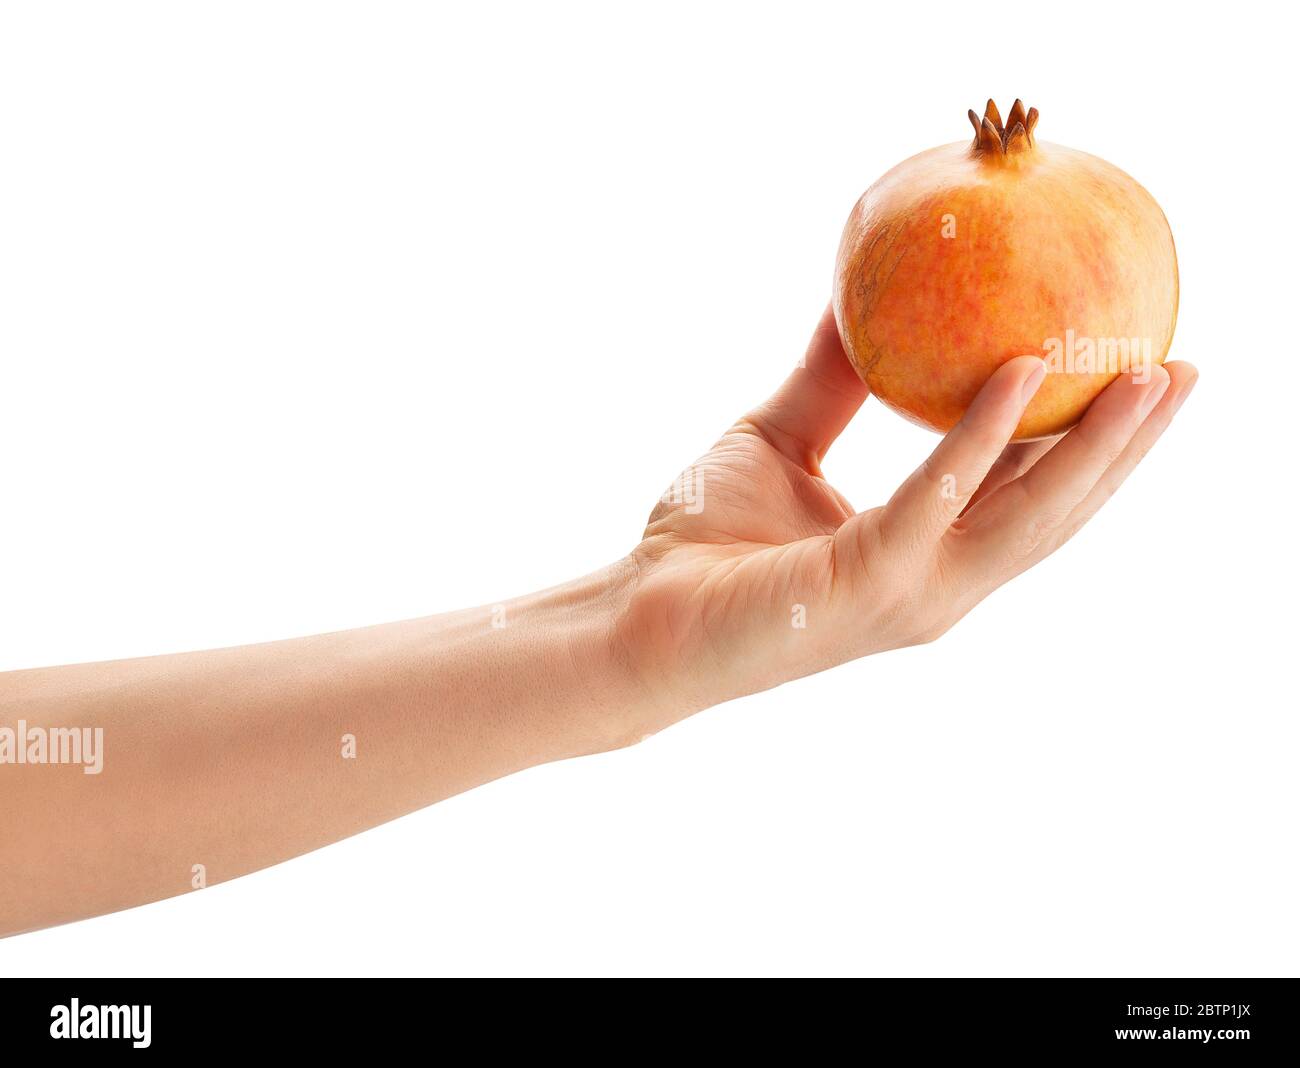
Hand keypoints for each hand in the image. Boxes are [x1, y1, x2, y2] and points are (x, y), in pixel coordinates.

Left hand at [616, 306, 1196, 731]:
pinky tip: (1016, 372)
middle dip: (1128, 447)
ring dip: (1094, 443)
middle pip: (1059, 512)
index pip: (1030, 495)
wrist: (637, 617)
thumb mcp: (782, 438)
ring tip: (1147, 373)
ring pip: (1028, 516)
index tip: (1145, 374)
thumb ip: (832, 381)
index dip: (1093, 442)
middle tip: (1185, 370)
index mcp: (927, 551)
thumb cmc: (705, 542)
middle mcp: (938, 581)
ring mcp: (910, 592)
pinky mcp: (866, 584)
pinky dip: (982, 436)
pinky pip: (936, 499)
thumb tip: (863, 296)